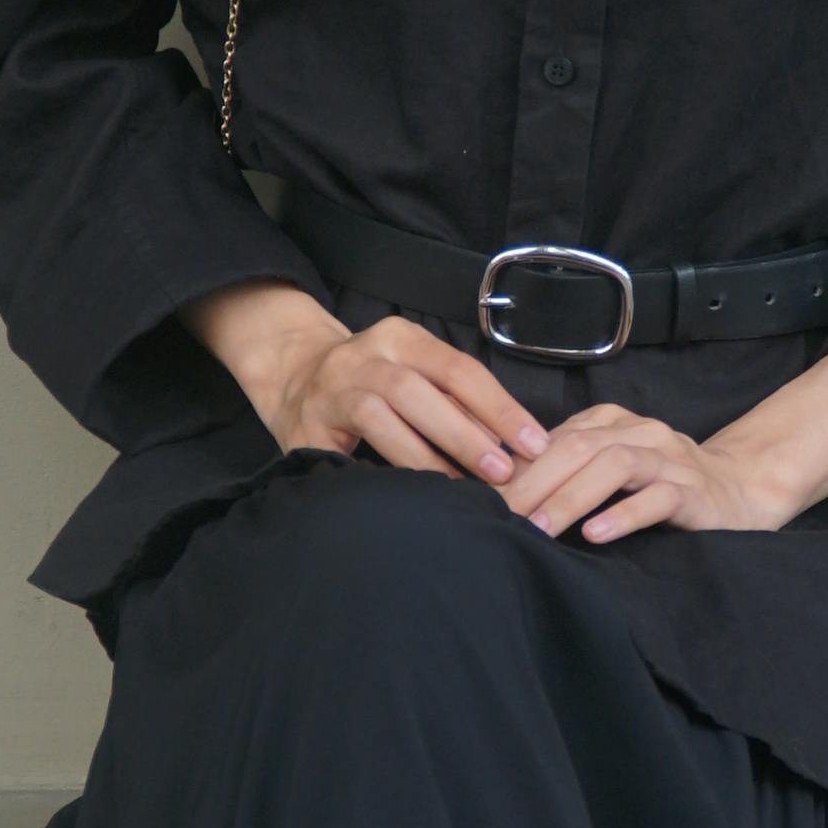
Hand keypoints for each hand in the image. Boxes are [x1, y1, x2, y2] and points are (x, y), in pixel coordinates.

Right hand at [181, 279, 552, 487]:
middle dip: (469, 432)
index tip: (534, 443)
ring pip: (388, 410)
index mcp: (403, 338)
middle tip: (504, 471)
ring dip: (430, 453)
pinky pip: (355, 441)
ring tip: (464, 487)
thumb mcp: (414, 380)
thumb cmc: (372, 388)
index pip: (461, 369)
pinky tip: (415, 489)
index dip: (501, 407)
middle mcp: (369, 352)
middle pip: (425, 388)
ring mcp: (337, 383)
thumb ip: (454, 403)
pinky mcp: (311, 418)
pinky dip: (389, 464)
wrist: (293, 380)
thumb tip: (513, 444)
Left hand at [497, 401, 793, 544]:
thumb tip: (500, 491)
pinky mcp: (695, 493)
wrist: (740, 491)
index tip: (481, 499)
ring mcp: (670, 460)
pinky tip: (595, 535)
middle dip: (534, 482)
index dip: (516, 468)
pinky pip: (657, 498)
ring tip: (539, 528)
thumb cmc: (662, 486)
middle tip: (500, 517)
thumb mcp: (611, 471)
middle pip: (578, 447)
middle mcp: (640, 433)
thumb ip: (567, 471)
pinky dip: (623, 515)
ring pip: (615, 466)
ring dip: (571, 497)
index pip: (554, 438)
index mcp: (612, 424)